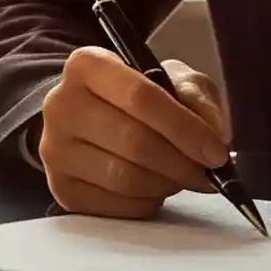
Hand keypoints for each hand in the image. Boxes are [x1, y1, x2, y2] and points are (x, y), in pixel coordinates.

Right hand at [38, 47, 230, 218]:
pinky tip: (154, 188)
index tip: (216, 152)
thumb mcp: (173, 79)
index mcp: (87, 65)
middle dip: (181, 163)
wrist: (94, 118)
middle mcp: (61, 104)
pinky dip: (146, 202)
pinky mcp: (60, 188)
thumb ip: (196, 99)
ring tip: (180, 177)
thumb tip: (211, 137)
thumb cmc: (138, 96)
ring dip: (166, 184)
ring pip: (124, 177)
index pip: (140, 96)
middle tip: (206, 173)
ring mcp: (54, 149)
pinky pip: (115, 206)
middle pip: (134, 141)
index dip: (185, 128)